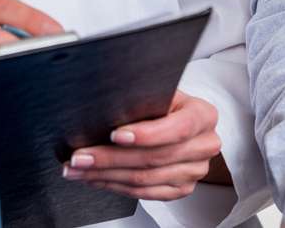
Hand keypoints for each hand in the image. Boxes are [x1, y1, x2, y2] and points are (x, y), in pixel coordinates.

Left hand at [62, 90, 225, 201]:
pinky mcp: (181, 189)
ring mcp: (194, 171)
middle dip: (111, 158)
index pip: (177, 129)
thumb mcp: (158, 90)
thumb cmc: (164, 102)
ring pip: (145, 179)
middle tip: (81, 156)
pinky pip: (145, 193)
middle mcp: (204, 145)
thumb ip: (141, 96)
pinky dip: (116, 186)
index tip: (115, 135)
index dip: (146, 134)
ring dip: (106, 175)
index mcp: (203, 115)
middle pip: (155, 158)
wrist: (179, 121)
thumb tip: (106, 102)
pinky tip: (96, 178)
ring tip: (79, 169)